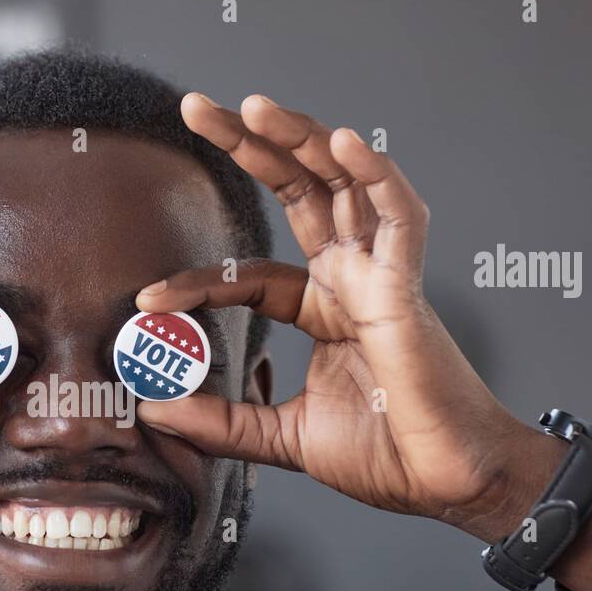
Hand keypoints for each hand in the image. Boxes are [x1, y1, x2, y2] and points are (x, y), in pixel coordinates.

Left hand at [136, 93, 538, 538]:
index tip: (147, 303)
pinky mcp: (409, 291)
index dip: (197, 284)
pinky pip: (400, 218)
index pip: (250, 276)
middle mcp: (353, 281)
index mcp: (326, 310)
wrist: (444, 485)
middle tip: (194, 107)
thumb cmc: (386, 455)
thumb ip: (219, 422)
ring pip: (343, 184)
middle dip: (249, 145)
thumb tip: (152, 407)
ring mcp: (382, 278)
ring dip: (300, 139)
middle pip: (298, 191)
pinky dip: (377, 176)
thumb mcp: (280, 437)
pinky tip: (343, 142)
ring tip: (251, 105)